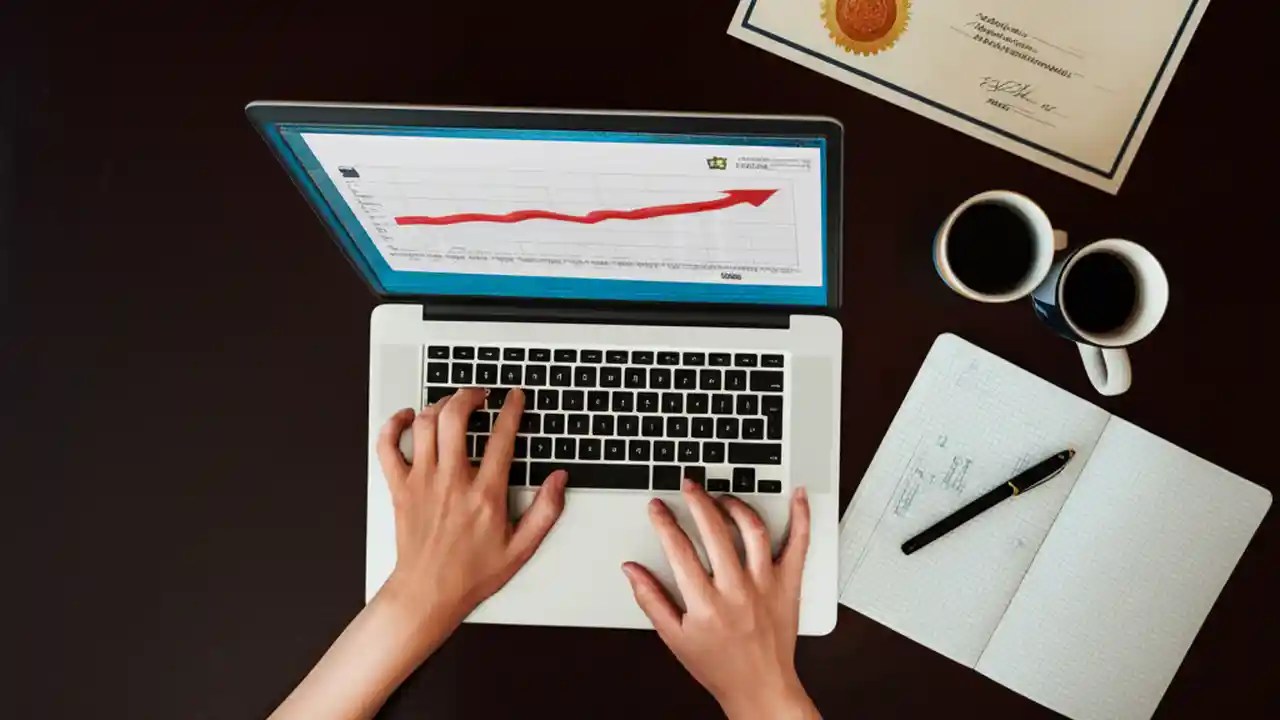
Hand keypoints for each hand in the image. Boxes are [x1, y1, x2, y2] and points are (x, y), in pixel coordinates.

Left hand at [272, 388, 565, 719]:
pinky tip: (407, 417)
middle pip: (455, 418)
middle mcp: (452, 481)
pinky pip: (388, 447)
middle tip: (480, 394)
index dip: (511, 409)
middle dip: (469, 395)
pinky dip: (394, 425)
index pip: (501, 437)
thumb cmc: (471, 574)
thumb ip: (546, 511)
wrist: (428, 594)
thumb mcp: (522, 548)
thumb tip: (559, 480)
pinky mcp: (400, 488)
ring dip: (440, 405)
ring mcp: (422, 482)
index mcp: (484, 494)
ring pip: (425, 424)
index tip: (515, 397)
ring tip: (452, 404)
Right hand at [622, 482, 817, 719]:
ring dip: (735, 505)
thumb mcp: (674, 637)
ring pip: (752, 530)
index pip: (679, 549)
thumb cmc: (718, 665)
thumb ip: (650, 599)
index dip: (664, 522)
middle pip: (714, 530)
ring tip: (721, 497)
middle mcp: (737, 589)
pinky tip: (797, 496)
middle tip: (688, 486)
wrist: (761, 687)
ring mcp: (766, 584)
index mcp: (706, 603)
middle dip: (697, 500)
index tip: (657, 507)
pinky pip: (799, 544)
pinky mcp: (789, 584)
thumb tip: (631, 569)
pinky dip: (801, 516)